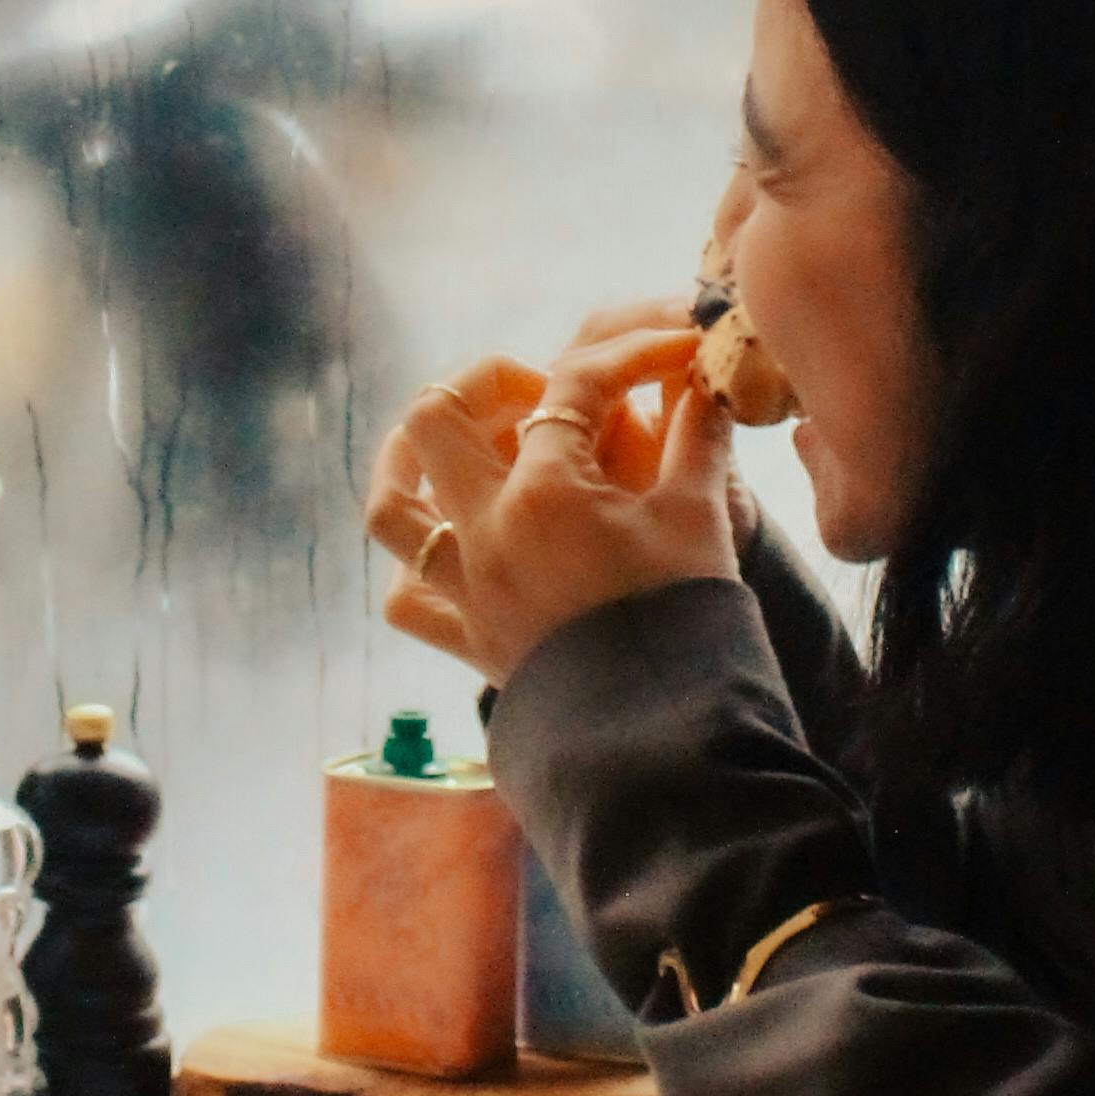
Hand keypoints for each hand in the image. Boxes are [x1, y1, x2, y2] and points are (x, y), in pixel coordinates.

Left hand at [364, 301, 741, 686]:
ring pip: (390, 509)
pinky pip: (407, 599)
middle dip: (482, 385)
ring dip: (412, 465)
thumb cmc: (689, 619)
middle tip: (537, 394)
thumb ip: (696, 437)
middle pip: (433, 418)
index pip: (572, 386)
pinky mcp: (468, 641)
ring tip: (458, 450)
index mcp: (546, 492)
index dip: (626, 357)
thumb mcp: (701, 516)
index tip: (666, 358)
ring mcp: (467, 588)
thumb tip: (703, 382)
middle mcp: (486, 532)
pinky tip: (453, 544)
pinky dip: (416, 566)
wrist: (669, 737)